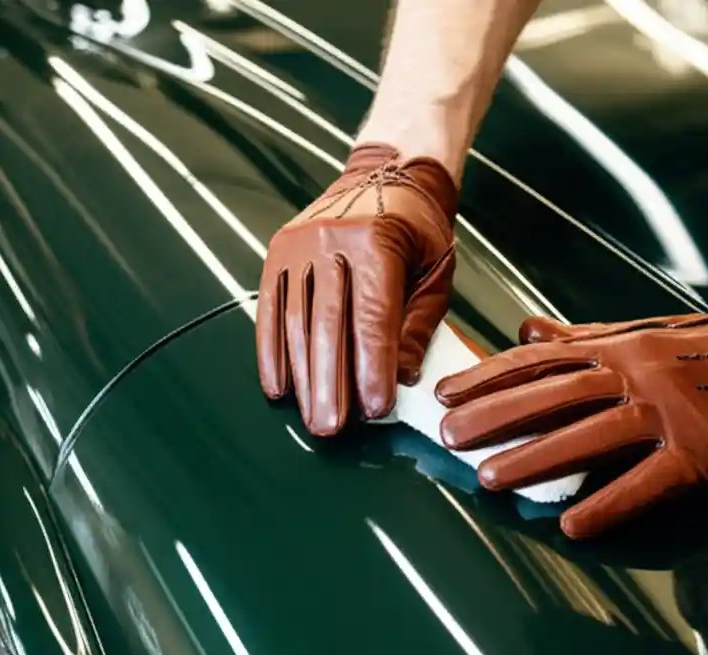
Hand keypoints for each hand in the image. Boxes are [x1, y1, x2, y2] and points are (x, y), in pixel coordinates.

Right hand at [257, 144, 456, 435]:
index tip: (375, 407)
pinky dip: (271, 350)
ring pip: (296, 321)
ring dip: (302, 376)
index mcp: (378, 242)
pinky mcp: (278, 252)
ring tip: (311, 417)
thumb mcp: (436, 270)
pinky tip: (278, 386)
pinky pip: (271, 308)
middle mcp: (331, 240)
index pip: (372, 316)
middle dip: (330, 382)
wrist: (389, 172)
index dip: (372, 365)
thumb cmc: (419, 229)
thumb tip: (401, 377)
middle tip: (332, 429)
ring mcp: (299, 244)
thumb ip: (418, 324)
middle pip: (328, 324)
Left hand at [434, 305, 707, 538]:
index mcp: (619, 347)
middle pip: (553, 396)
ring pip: (590, 436)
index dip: (487, 378)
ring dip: (537, 459)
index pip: (540, 362)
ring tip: (490, 481)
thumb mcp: (643, 332)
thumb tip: (525, 332)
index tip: (444, 395)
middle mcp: (635, 375)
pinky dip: (608, 503)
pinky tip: (572, 525)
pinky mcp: (699, 455)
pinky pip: (646, 483)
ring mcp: (667, 414)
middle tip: (447, 439)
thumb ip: (583, 336)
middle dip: (495, 417)